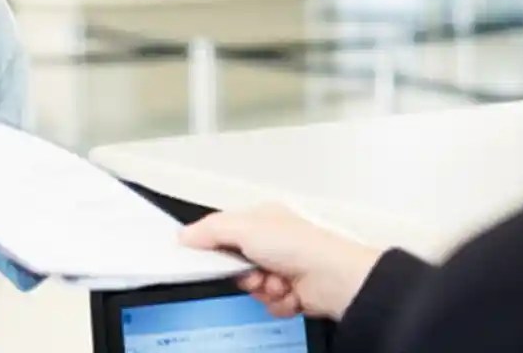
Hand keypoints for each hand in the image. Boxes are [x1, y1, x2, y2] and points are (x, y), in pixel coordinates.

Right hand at [180, 204, 381, 320]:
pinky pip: (268, 303)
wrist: (336, 279)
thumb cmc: (304, 246)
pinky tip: (289, 292)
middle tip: (253, 271)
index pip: (224, 233)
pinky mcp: (292, 291)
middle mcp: (273, 243)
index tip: (209, 259)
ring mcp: (283, 268)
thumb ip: (211, 230)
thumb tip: (186, 235)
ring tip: (277, 281)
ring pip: (251, 287)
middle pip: (235, 265)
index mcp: (262, 220)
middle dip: (243, 274)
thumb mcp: (245, 228)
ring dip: (262, 289)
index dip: (215, 249)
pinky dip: (276, 302)